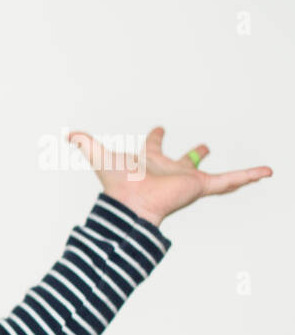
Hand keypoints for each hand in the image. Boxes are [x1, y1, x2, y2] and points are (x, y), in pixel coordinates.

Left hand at [67, 125, 271, 228]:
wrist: (130, 207)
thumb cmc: (116, 186)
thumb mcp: (100, 157)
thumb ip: (85, 144)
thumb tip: (67, 133)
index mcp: (150, 162)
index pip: (154, 147)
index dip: (157, 137)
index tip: (159, 128)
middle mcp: (170, 171)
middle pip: (185, 160)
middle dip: (194, 154)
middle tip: (204, 147)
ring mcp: (187, 180)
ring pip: (214, 175)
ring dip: (232, 174)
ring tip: (254, 172)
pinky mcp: (200, 187)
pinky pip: (230, 181)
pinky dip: (249, 175)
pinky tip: (267, 172)